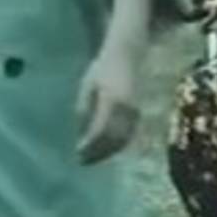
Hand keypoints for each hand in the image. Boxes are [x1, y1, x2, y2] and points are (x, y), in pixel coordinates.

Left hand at [76, 47, 139, 165]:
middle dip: (98, 152)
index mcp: (110, 99)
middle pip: (112, 138)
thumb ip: (84, 110)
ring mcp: (134, 111)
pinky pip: (129, 134)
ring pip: (122, 139)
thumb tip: (81, 135)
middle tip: (82, 161)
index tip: (78, 153)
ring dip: (107, 152)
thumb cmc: (101, 70)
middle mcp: (125, 108)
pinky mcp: (138, 112)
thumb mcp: (87, 86)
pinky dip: (117, 145)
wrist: (126, 56)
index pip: (100, 130)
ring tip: (92, 158)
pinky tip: (106, 149)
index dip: (90, 144)